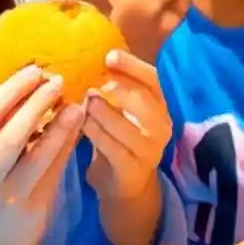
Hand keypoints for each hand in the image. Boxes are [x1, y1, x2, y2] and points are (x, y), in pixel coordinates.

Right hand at [0, 67, 86, 244]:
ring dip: (62, 123)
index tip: (32, 70)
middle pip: (14, 131)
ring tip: (77, 102)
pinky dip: (68, 146)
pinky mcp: (34, 209)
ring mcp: (9, 196)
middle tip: (58, 79)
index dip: (11, 89)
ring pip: (41, 152)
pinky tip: (78, 128)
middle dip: (39, 101)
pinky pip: (56, 169)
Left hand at [84, 51, 174, 200]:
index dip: (132, 66)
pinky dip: (96, 134)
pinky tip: (82, 126)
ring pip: (126, 126)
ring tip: (84, 104)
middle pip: (143, 100)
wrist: (125, 188)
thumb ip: (113, 91)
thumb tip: (89, 59)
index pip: (153, 79)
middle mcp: (161, 126)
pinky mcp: (135, 170)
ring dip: (102, 112)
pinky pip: (114, 148)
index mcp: (159, 106)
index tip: (109, 56)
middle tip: (94, 84)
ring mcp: (150, 150)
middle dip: (117, 89)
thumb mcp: (121, 114)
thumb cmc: (119, 141)